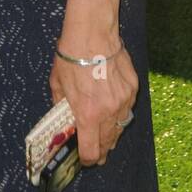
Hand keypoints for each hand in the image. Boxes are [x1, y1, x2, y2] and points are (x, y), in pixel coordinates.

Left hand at [49, 40, 137, 167]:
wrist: (92, 32)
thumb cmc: (70, 56)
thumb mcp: (57, 84)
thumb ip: (62, 106)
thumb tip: (65, 118)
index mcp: (87, 114)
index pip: (91, 150)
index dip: (87, 159)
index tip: (84, 158)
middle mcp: (109, 112)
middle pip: (108, 143)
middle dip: (101, 149)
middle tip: (95, 150)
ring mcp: (124, 101)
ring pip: (120, 127)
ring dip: (112, 132)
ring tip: (104, 131)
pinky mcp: (133, 88)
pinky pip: (127, 107)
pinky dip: (119, 110)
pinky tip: (111, 103)